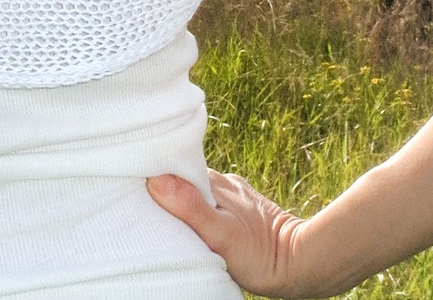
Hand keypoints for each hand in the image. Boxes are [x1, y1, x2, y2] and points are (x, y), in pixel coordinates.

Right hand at [146, 169, 312, 297]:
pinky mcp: (242, 210)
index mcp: (213, 182)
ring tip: (165, 218)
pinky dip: (200, 211)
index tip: (131, 184)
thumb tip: (155, 180)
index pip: (172, 168)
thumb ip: (190, 207)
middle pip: (182, 179)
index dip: (152, 174)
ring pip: (197, 191)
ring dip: (183, 201)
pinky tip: (196, 225)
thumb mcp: (221, 234)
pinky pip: (211, 203)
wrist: (301, 264)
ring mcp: (233, 195)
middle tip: (142, 207)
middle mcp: (222, 182)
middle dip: (164, 188)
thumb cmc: (260, 254)